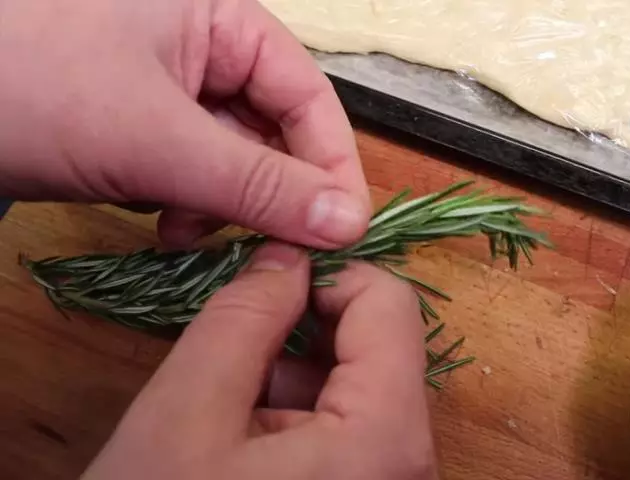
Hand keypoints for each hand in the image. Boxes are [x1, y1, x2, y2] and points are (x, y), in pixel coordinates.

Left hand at [0, 0, 369, 249]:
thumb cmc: (36, 89)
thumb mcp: (157, 140)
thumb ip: (258, 183)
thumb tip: (350, 223)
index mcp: (223, 18)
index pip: (309, 95)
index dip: (331, 164)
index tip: (345, 230)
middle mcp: (207, 45)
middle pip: (276, 130)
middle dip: (267, 192)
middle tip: (270, 246)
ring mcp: (174, 86)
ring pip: (238, 158)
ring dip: (225, 205)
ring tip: (186, 230)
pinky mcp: (146, 125)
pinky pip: (198, 171)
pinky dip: (191, 205)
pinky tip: (163, 223)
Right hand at [81, 243, 437, 479]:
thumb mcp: (186, 416)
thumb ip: (244, 318)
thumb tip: (287, 253)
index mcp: (385, 438)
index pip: (389, 303)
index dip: (326, 276)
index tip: (265, 284)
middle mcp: (411, 465)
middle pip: (379, 348)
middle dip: (303, 334)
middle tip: (232, 355)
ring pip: (360, 390)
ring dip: (294, 378)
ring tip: (227, 412)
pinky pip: (350, 433)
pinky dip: (299, 418)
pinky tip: (242, 446)